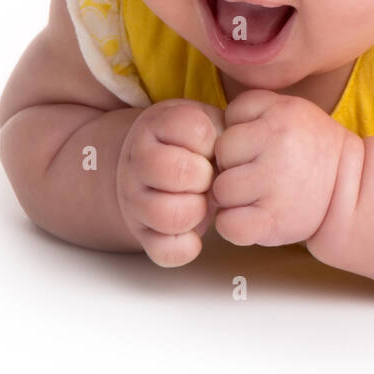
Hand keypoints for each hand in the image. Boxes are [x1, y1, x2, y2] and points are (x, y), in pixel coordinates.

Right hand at [116, 98, 224, 266]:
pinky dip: (187, 246)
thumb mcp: (206, 123)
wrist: (152, 161)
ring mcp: (135, 199)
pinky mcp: (141, 233)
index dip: (212, 142)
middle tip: (208, 178)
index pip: (194, 131)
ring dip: (196, 211)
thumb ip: (224, 132)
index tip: (210, 147)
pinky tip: (195, 231)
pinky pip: (165, 251)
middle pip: (177, 172)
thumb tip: (238, 163)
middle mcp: (138, 161)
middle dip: (204, 177)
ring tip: (200, 202)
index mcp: (157, 125)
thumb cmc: (191, 144)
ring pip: (169, 215)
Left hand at [212, 89, 354, 246]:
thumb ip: (249, 107)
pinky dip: (233, 224)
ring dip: (231, 196)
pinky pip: (228, 224)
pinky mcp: (274, 221)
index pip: (228, 120)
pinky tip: (251, 216)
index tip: (255, 145)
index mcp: (280, 115)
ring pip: (220, 191)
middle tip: (256, 172)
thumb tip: (211, 138)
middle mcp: (278, 146)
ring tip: (256, 194)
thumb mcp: (287, 108)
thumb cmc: (310, 147)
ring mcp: (275, 186)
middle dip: (231, 165)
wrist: (350, 187)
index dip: (238, 134)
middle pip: (220, 156)